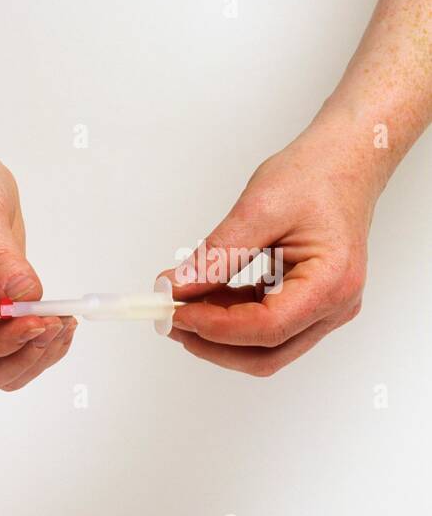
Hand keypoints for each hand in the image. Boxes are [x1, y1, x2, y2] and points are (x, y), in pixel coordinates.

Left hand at [159, 122, 376, 375]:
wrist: (345, 161)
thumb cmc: (316, 176)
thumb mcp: (257, 209)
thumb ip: (216, 255)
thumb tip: (177, 288)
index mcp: (332, 282)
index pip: (266, 327)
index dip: (214, 327)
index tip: (175, 311)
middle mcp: (335, 306)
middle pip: (266, 354)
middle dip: (212, 342)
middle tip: (170, 319)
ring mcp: (325, 310)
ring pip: (264, 349)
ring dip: (218, 335)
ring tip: (181, 307)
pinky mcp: (309, 305)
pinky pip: (266, 329)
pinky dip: (231, 321)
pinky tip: (204, 301)